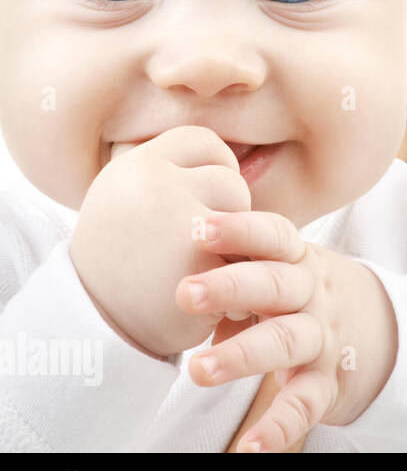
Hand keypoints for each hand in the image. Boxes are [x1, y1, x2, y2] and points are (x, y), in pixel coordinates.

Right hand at [71, 126, 249, 357]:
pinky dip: (239, 283)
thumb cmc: (122, 265)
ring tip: (203, 271)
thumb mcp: (130, 203)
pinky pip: (248, 259)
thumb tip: (234, 158)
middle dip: (227, 216)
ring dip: (238, 247)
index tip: (206, 199)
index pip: (202, 141)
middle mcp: (153, 184)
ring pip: (245, 219)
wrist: (94, 329)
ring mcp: (178, 220)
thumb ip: (172, 177)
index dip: (215, 168)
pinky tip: (212, 300)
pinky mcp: (201, 262)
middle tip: (197, 248)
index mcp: (135, 166)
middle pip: (230, 182)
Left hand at [174, 211, 397, 451]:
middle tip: (185, 294)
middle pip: (276, 285)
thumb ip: (238, 264)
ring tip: (200, 370)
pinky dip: (278, 427)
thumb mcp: (281, 268)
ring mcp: (322, 341)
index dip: (240, 230)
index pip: (274, 237)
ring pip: (286, 342)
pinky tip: (250, 447)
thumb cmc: (301, 293)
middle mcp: (313, 296)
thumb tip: (169, 263)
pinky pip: (303, 405)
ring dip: (243, 355)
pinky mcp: (326, 385)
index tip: (199, 229)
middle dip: (231, 287)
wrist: (379, 328)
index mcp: (298, 261)